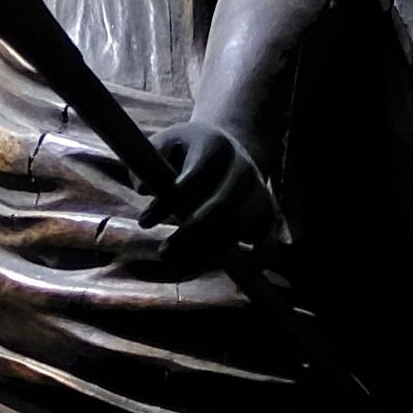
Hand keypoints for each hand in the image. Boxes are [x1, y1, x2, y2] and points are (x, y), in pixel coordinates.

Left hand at [148, 119, 288, 269]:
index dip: (170, 201)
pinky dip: (258, 256)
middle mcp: (242, 166)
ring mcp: (258, 190)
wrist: (230, 147)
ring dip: (211, 251)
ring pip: (240, 225)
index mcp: (215, 145)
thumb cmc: (188, 150)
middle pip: (221, 206)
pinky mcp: (268, 211)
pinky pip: (268, 238)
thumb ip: (150, 159)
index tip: (144, 222)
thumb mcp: (167, 142)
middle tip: (163, 253)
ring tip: (181, 267)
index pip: (195, 175)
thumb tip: (143, 189)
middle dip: (190, 233)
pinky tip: (237, 270)